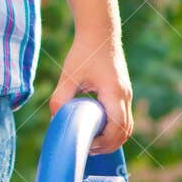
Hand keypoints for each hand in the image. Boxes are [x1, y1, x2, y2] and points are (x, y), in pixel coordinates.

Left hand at [49, 38, 133, 153]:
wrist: (100, 33)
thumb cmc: (84, 52)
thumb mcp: (68, 76)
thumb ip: (60, 99)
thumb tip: (54, 122)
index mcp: (113, 93)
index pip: (116, 129)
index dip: (103, 143)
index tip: (85, 145)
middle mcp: (124, 96)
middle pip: (125, 132)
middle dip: (108, 145)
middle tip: (87, 148)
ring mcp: (126, 94)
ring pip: (127, 127)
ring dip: (112, 138)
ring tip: (91, 141)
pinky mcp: (123, 92)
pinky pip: (124, 118)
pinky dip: (113, 129)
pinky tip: (95, 128)